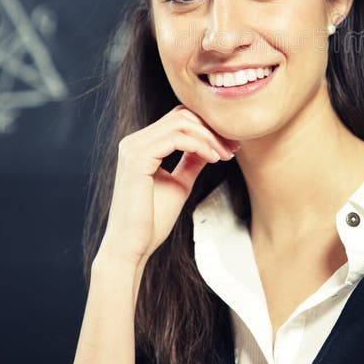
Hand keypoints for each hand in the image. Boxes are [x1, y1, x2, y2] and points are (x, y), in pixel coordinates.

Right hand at [99, 106, 237, 265]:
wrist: (131, 248)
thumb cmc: (151, 221)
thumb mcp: (179, 184)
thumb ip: (190, 162)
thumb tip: (208, 147)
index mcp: (141, 145)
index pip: (179, 119)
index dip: (207, 127)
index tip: (230, 146)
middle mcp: (134, 141)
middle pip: (181, 115)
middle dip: (211, 129)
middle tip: (232, 148)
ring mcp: (133, 148)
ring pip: (181, 122)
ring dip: (209, 137)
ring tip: (225, 155)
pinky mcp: (137, 159)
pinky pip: (176, 139)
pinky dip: (200, 145)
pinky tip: (213, 159)